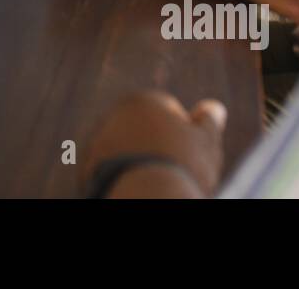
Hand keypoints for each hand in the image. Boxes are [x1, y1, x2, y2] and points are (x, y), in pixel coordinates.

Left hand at [86, 90, 226, 197]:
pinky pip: (109, 172)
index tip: (187, 159)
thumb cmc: (181, 166)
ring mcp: (95, 142)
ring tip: (154, 184)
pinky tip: (135, 191)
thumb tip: (214, 108)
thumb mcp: (206, 142)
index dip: (184, 138)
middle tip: (172, 174)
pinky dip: (121, 179)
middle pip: (143, 132)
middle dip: (157, 149)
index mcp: (142, 101)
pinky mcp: (85, 169)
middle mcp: (112, 115)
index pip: (167, 114)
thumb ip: (209, 122)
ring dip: (137, 164)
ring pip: (125, 153)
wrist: (143, 197)